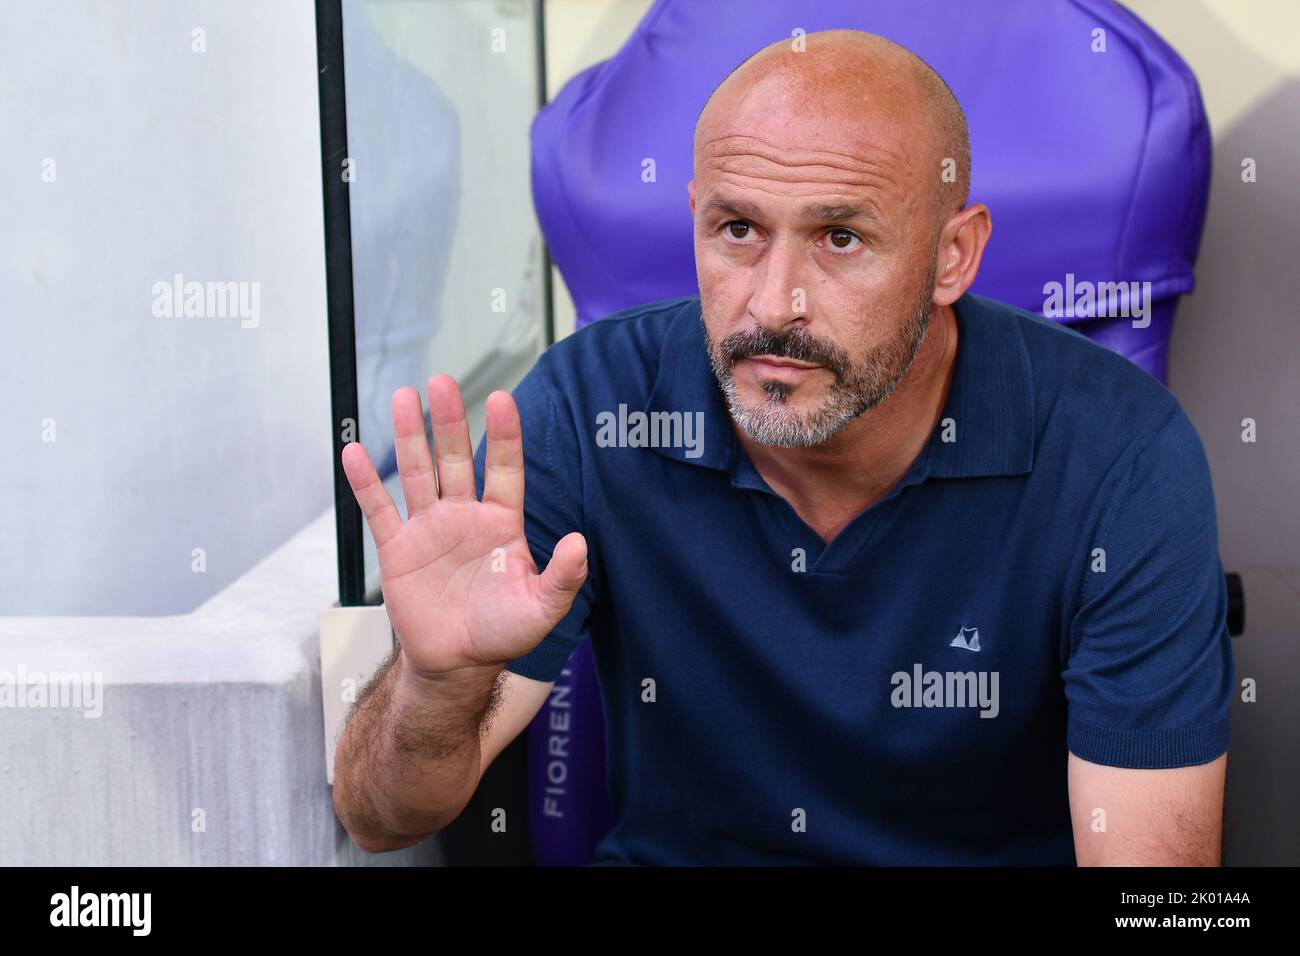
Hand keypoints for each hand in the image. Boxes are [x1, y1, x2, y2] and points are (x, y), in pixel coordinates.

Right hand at [340, 376, 587, 675]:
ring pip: (418, 473)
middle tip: (442, 381)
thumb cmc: (504, 634)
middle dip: (449, 421)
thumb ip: (562, 577)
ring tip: (405, 396)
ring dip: (410, 436)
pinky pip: (378, 510)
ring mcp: (429, 528)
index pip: (505, 469)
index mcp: (502, 522)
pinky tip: (354, 452)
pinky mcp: (398, 549)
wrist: (457, 664)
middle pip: (456, 459)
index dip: (504, 436)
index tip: (502, 400)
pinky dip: (366, 483)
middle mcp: (465, 516)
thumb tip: (580, 543)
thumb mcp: (542, 609)